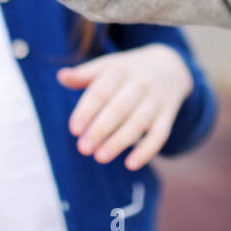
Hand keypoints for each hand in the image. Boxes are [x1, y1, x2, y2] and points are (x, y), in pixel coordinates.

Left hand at [57, 44, 194, 170]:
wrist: (169, 67)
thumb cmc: (128, 72)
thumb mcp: (108, 66)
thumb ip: (84, 74)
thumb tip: (61, 76)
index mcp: (120, 69)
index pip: (101, 91)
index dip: (87, 110)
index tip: (74, 130)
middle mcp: (140, 83)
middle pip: (119, 108)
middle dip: (100, 129)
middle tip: (83, 148)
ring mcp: (156, 99)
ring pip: (139, 122)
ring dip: (119, 141)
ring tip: (100, 157)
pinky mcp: (168, 115)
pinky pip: (160, 134)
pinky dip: (147, 150)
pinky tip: (131, 164)